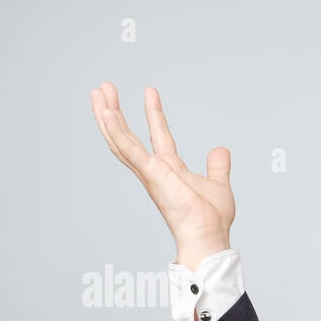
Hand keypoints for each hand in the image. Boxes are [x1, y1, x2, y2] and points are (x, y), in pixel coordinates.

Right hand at [90, 81, 235, 269]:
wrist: (208, 234)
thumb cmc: (211, 218)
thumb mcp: (217, 183)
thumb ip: (217, 166)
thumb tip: (221, 151)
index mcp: (170, 170)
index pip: (158, 136)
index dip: (154, 114)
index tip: (150, 92)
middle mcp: (155, 169)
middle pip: (129, 135)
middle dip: (118, 111)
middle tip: (106, 87)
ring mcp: (149, 171)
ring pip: (121, 139)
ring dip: (108, 114)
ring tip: (99, 91)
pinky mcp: (150, 173)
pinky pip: (128, 149)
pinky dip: (115, 130)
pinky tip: (106, 112)